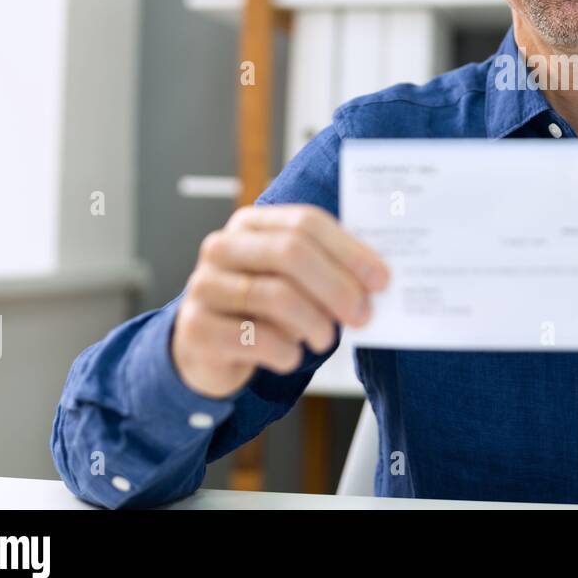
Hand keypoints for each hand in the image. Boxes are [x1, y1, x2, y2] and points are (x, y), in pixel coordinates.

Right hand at [171, 204, 388, 397]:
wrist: (206, 347)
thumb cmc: (259, 309)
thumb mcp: (290, 280)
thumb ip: (326, 270)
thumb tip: (376, 283)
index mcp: (251, 224)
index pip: (306, 222)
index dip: (349, 251)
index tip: (381, 280)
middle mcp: (222, 247)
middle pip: (291, 252)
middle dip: (337, 286)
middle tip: (362, 315)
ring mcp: (204, 286)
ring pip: (276, 296)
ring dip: (314, 323)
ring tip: (325, 339)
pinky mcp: (196, 328)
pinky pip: (255, 338)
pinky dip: (285, 351)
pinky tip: (291, 355)